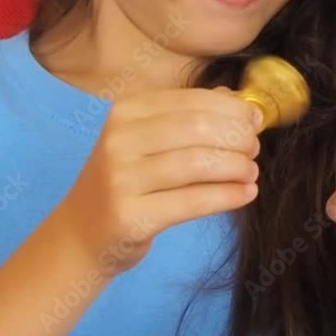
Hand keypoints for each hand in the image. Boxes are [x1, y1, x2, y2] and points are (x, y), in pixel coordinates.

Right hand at [56, 87, 261, 274]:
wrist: (81, 234)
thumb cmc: (127, 182)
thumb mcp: (149, 142)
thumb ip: (190, 118)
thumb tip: (240, 102)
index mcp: (126, 112)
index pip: (192, 101)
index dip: (231, 109)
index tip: (255, 121)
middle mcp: (119, 140)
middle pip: (197, 128)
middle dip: (236, 137)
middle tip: (254, 150)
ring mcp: (121, 178)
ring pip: (197, 163)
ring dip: (236, 167)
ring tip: (251, 172)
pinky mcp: (130, 216)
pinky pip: (192, 201)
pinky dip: (227, 196)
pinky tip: (246, 194)